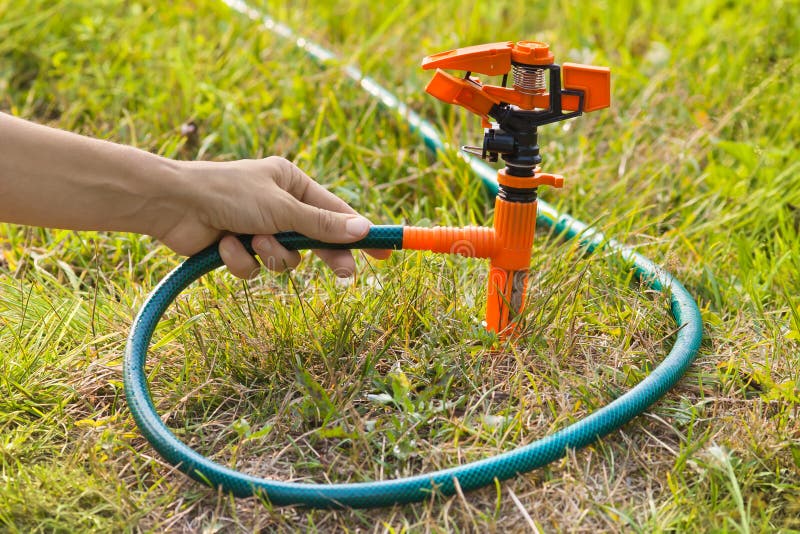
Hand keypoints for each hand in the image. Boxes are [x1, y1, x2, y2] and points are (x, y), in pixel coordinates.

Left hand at [155, 157, 390, 278]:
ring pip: (284, 258)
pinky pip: (254, 267)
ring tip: (251, 241)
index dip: (360, 233)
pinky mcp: (237, 248)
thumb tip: (362, 229)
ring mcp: (257, 227)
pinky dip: (240, 260)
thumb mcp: (282, 208)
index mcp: (291, 183)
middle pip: (314, 239)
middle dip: (322, 255)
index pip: (336, 212)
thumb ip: (322, 224)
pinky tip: (224, 245)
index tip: (384, 252)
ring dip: (269, 254)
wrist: (172, 204)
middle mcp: (277, 204)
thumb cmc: (227, 194)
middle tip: (345, 275)